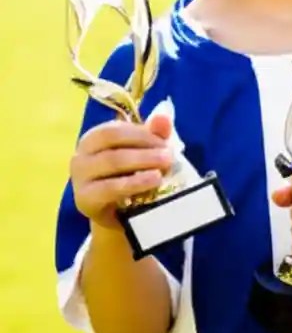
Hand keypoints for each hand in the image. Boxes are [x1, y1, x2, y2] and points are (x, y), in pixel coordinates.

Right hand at [70, 116, 172, 230]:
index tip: (166, 143)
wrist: (120, 215)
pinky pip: (109, 188)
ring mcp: (80, 177)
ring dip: (142, 162)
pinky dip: (134, 183)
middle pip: (112, 140)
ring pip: (111, 161)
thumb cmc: (130, 177)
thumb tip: (164, 117)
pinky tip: (153, 181)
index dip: (142, 133)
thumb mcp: (143, 154)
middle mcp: (82, 155)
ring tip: (165, 166)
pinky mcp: (85, 199)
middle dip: (143, 146)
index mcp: (94, 139)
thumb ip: (154, 134)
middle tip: (169, 155)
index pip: (115, 129)